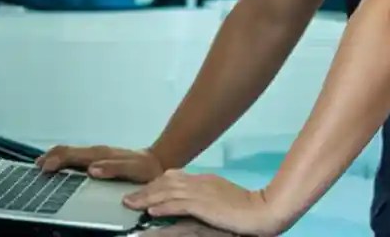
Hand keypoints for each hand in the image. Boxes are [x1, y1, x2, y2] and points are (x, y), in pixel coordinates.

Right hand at [35, 145, 163, 182]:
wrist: (157, 162)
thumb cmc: (145, 168)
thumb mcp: (132, 169)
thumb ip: (112, 168)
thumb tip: (92, 169)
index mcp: (100, 154)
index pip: (71, 154)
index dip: (56, 160)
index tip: (45, 168)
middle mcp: (96, 152)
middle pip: (66, 151)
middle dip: (50, 157)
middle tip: (36, 167)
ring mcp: (97, 154)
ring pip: (70, 153)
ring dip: (55, 158)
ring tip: (42, 166)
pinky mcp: (99, 158)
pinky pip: (76, 157)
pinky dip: (64, 160)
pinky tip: (61, 168)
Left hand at [124, 171, 287, 235]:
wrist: (262, 210)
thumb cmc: (245, 207)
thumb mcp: (221, 196)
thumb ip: (204, 196)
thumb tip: (190, 201)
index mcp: (203, 179)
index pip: (173, 178)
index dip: (155, 184)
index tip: (143, 191)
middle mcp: (199, 182)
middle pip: (164, 183)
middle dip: (145, 190)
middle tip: (127, 198)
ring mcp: (201, 192)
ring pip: (166, 192)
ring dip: (146, 198)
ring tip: (130, 204)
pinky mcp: (204, 205)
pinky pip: (178, 204)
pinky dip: (162, 206)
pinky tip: (150, 210)